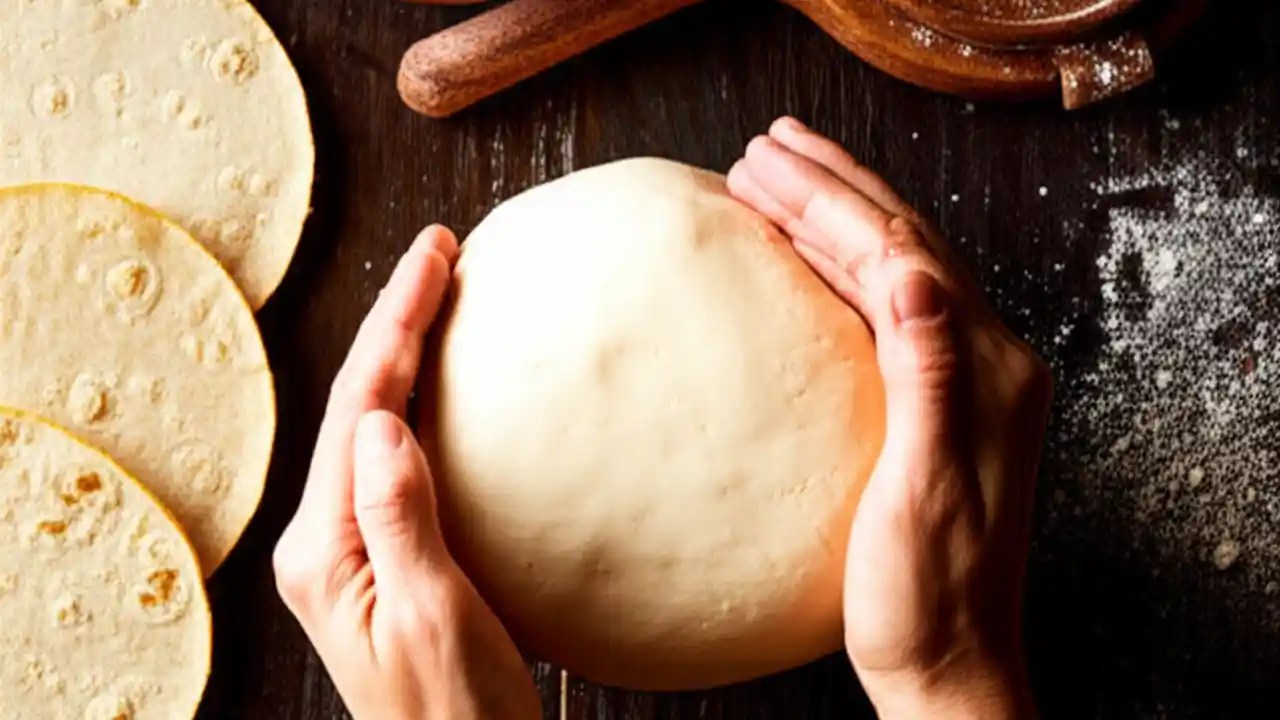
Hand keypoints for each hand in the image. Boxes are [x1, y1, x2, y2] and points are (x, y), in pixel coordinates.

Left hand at [274, 227, 540, 719]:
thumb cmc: (457, 713)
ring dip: (404, 355)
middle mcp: (324, 542)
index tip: (436, 258)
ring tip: (439, 294)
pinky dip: (417, 406)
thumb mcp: (433, 617)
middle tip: (441, 251)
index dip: (398, 325)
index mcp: (327, 550)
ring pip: (370, 425)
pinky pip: (393, 461)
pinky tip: (441, 385)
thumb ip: (400, 517)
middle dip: (397, 322)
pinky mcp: (380, 560)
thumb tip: (380, 418)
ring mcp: (348, 551)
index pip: (359, 407)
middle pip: (356, 404)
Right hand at [729, 119, 1049, 719]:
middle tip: (764, 145)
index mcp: (988, 372)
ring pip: (893, 271)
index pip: (901, 257)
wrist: (948, 666)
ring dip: (836, 218)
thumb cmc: (929, 598)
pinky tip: (808, 258)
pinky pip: (884, 314)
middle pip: (902, 245)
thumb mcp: (928, 488)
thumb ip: (932, 375)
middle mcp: (985, 363)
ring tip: (780, 177)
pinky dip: (841, 271)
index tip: (765, 164)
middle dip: (832, 188)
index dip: (833, 203)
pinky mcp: (932, 406)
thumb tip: (910, 272)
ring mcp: (962, 382)